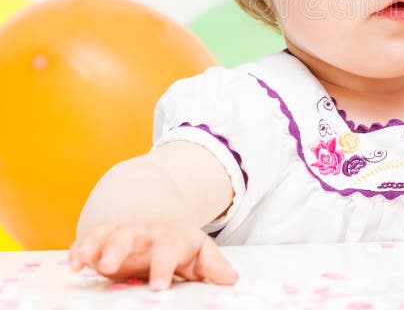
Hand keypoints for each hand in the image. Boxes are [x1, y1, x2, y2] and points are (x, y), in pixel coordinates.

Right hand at [68, 222, 238, 290]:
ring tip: (83, 261)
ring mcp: (121, 233)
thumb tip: (232, 279)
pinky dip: (78, 249)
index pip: (168, 250)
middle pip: (131, 236)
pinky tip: (72, 263)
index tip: (158, 287)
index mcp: (169, 237)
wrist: (157, 215)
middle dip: (119, 249)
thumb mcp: (198, 252)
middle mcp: (143, 233)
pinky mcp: (102, 238)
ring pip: (105, 234)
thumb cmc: (179, 243)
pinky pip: (87, 239)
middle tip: (111, 265)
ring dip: (93, 246)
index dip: (163, 267)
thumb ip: (212, 265)